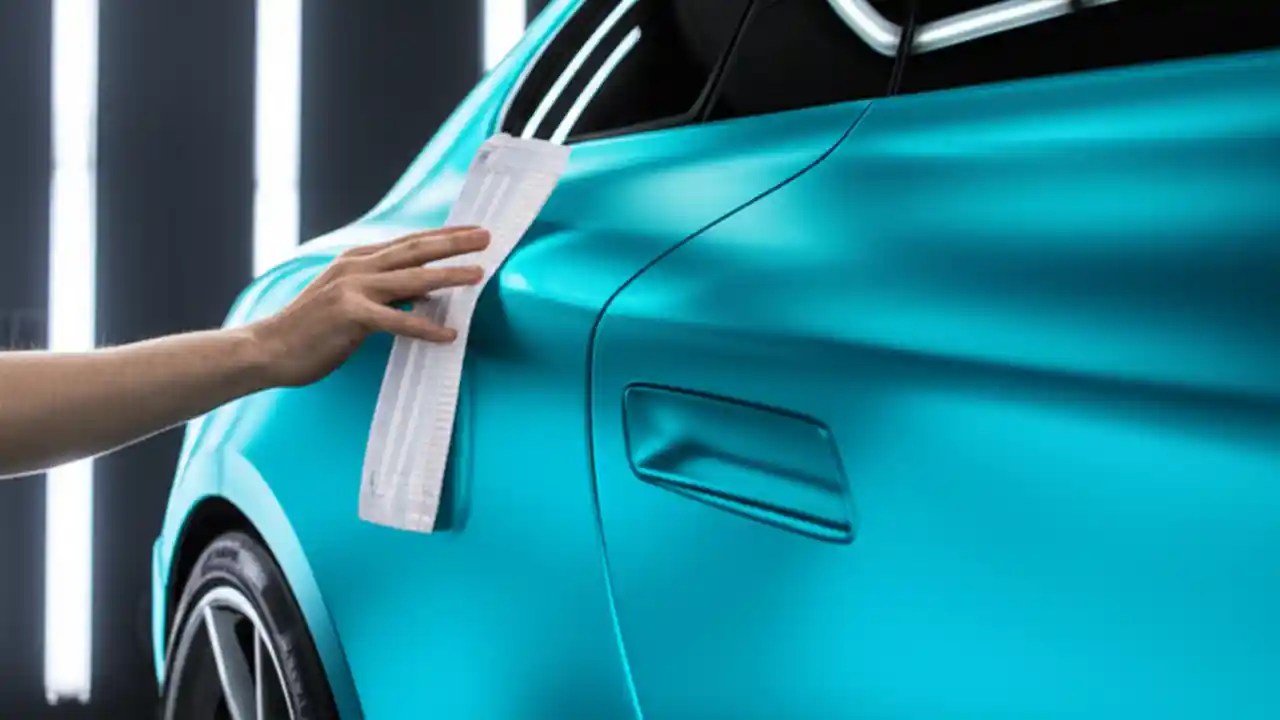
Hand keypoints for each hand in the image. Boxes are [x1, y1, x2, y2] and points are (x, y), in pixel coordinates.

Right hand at [247, 226, 490, 387]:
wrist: (267, 348)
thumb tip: (423, 292)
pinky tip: (449, 333)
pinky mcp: (349, 315)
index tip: (472, 229)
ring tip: (480, 274)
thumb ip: (384, 292)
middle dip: (453, 242)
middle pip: (415, 250)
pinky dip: (425, 327)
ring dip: (449, 275)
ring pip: (411, 278)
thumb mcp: (349, 301)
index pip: (408, 242)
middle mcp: (356, 268)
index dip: (442, 235)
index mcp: (356, 261)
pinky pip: (396, 321)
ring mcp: (352, 289)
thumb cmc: (310, 329)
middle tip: (486, 236)